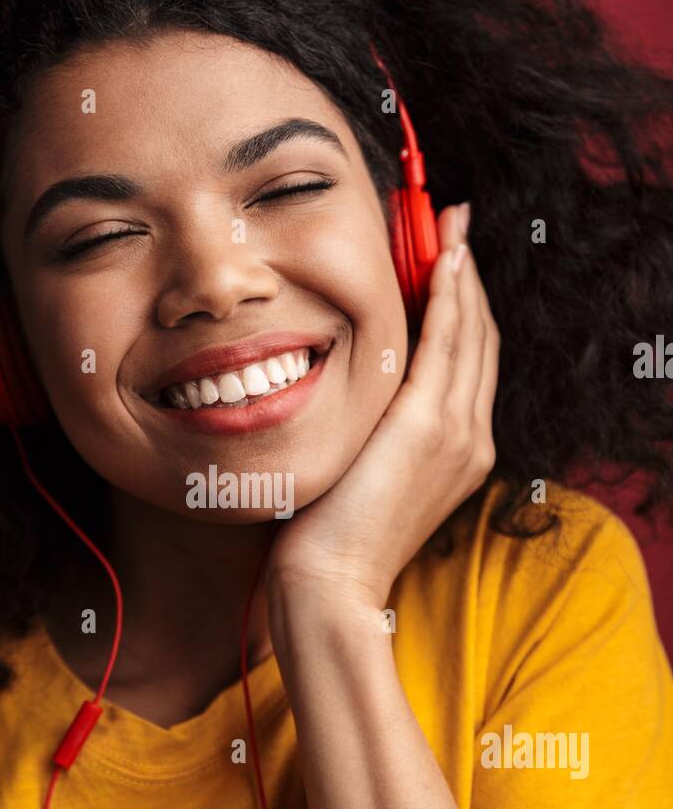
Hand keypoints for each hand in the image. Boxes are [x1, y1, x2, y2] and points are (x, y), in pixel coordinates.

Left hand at [266, 203, 499, 609]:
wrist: (329, 585)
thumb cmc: (328, 538)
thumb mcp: (360, 473)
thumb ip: (372, 432)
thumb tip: (350, 393)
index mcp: (459, 452)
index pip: (467, 362)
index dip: (461, 306)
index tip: (445, 260)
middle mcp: (470, 438)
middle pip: (481, 338)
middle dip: (467, 276)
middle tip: (451, 223)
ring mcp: (457, 432)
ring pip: (472, 332)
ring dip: (462, 271)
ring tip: (450, 223)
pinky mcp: (430, 425)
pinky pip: (450, 341)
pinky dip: (451, 294)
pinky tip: (444, 258)